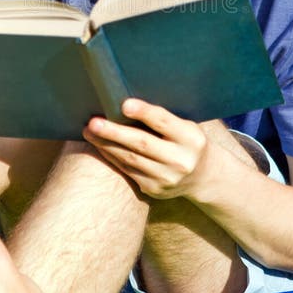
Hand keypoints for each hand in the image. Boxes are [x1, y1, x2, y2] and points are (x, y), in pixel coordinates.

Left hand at [83, 98, 209, 199]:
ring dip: (106, 144)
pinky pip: (128, 170)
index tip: (123, 104)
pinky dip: (112, 156)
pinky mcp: (155, 189)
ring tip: (89, 131)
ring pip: (130, 159)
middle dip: (114, 132)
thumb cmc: (187, 140)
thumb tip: (124, 103)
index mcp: (191, 138)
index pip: (164, 122)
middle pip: (142, 143)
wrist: (204, 176)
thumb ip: (163, 118)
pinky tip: (100, 145)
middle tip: (93, 122)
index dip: (143, 112)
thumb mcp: (186, 127)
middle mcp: (180, 160)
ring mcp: (167, 178)